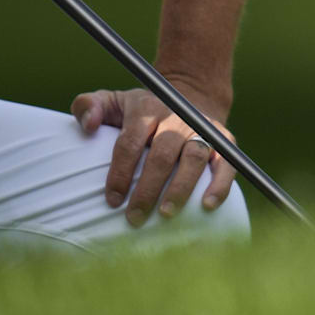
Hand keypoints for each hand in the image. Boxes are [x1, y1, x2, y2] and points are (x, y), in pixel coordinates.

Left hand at [71, 87, 236, 226]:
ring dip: (180, 188)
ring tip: (166, 214)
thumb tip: (87, 125)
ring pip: (193, 158)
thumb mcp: (111, 101)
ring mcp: (202, 127)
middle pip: (160, 155)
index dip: (120, 173)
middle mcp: (175, 117)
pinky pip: (226, 163)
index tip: (112, 200)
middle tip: (134, 217)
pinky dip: (220, 185)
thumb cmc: (140, 109)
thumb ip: (88, 107)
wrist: (188, 96)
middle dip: (146, 189)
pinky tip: (207, 206)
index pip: (129, 143)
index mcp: (145, 109)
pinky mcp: (225, 140)